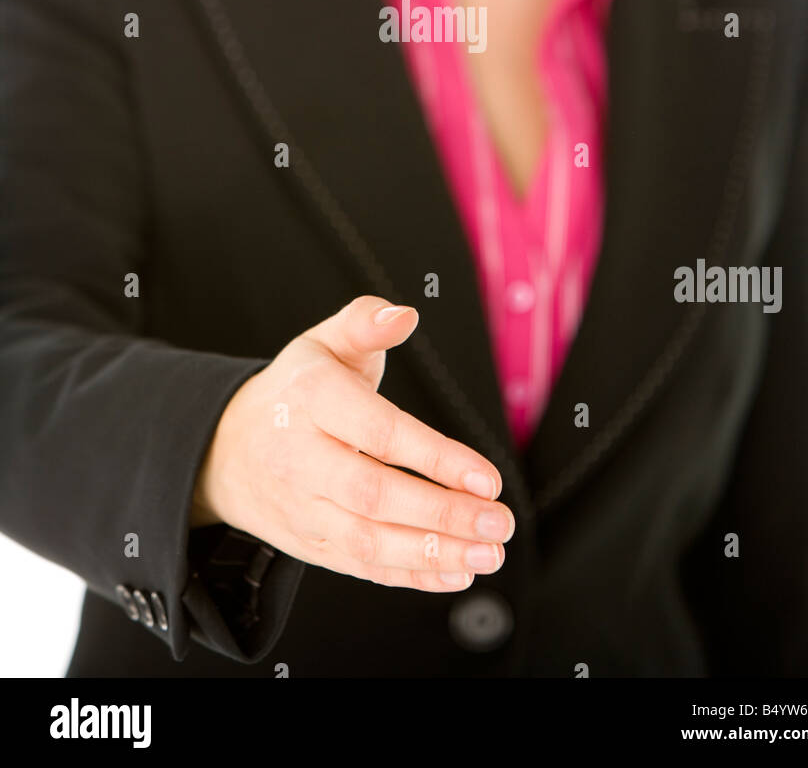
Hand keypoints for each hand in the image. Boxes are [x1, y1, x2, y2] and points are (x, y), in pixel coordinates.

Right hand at [190, 295, 514, 591]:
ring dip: (435, 553)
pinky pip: (362, 568)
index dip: (435, 457)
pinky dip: (412, 575)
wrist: (226, 447)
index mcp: (310, 398)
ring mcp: (301, 508)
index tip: (488, 477)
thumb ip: (366, 322)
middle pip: (373, 495)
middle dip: (442, 514)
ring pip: (368, 542)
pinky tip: (458, 571)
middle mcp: (300, 458)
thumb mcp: (324, 342)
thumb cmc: (297, 389)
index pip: (378, 432)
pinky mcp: (308, 544)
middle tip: (499, 521)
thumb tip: (405, 313)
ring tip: (490, 552)